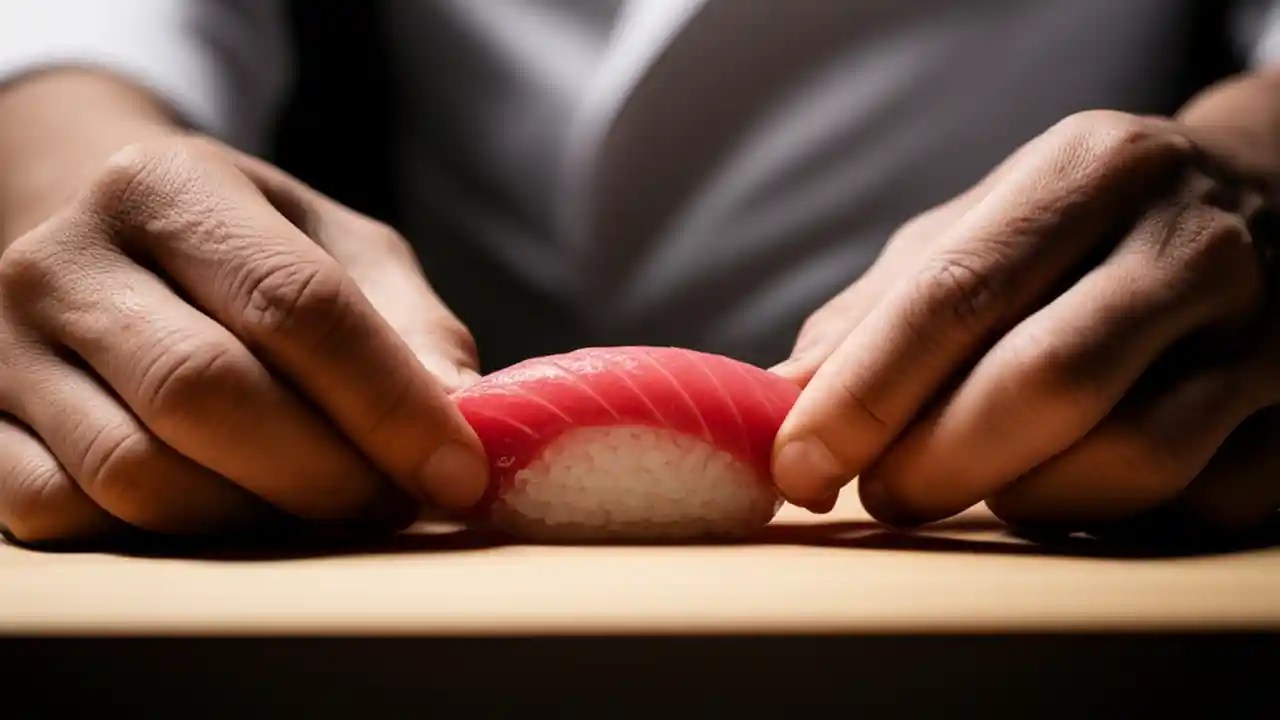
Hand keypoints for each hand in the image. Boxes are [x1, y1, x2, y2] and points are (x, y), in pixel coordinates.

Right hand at [0, 134, 488, 543]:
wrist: (89, 232)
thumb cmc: (240, 247)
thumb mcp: (337, 250)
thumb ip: (408, 328)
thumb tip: (470, 426)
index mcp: (169, 186)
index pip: (295, 304)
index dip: (389, 404)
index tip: (459, 473)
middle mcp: (66, 258)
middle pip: (210, 394)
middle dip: (325, 472)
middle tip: (391, 501)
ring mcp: (2, 347)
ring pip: (136, 473)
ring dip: (252, 515)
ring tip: (316, 504)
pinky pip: (63, 512)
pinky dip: (161, 535)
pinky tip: (221, 508)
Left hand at [772, 108, 1279, 538]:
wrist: (1266, 200)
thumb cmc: (1081, 228)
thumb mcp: (979, 229)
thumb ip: (881, 310)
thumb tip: (781, 399)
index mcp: (1089, 173)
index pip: (956, 295)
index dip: (864, 394)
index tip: (799, 465)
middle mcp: (1191, 242)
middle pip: (1048, 383)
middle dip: (938, 463)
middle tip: (884, 493)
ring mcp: (1269, 331)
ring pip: (1131, 461)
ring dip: (1028, 497)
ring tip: (989, 475)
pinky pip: (1197, 503)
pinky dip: (1116, 513)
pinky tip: (1082, 478)